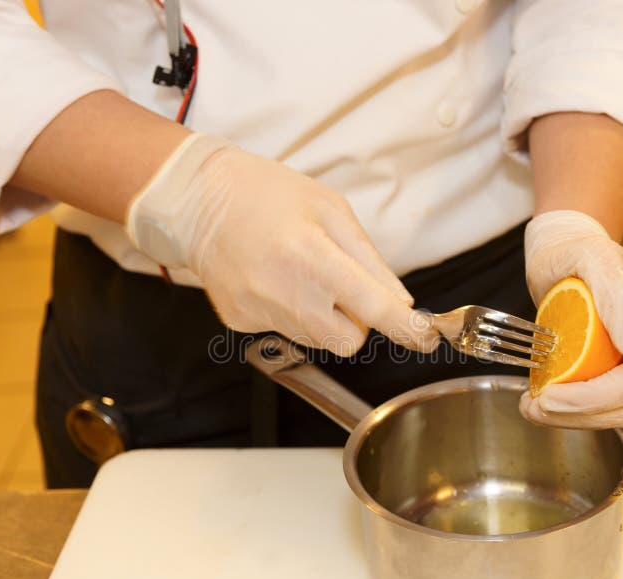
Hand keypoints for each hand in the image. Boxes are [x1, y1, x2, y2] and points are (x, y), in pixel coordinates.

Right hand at [127, 134, 438, 355]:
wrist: (197, 198)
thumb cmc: (266, 193)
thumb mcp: (329, 209)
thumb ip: (368, 259)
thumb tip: (399, 300)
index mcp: (312, 257)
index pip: (373, 309)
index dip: (406, 328)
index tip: (425, 336)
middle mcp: (285, 293)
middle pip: (347, 341)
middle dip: (357, 321)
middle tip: (344, 286)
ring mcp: (259, 312)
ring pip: (317, 339)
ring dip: (324, 315)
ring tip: (301, 273)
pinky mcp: (240, 321)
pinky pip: (284, 330)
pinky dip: (291, 312)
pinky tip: (275, 279)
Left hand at [519, 210, 622, 428]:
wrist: (565, 251)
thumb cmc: (574, 250)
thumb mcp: (589, 258)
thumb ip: (616, 295)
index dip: (595, 397)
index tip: (548, 397)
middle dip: (583, 414)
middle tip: (534, 408)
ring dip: (579, 419)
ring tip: (534, 409)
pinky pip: (614, 405)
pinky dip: (579, 411)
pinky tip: (546, 402)